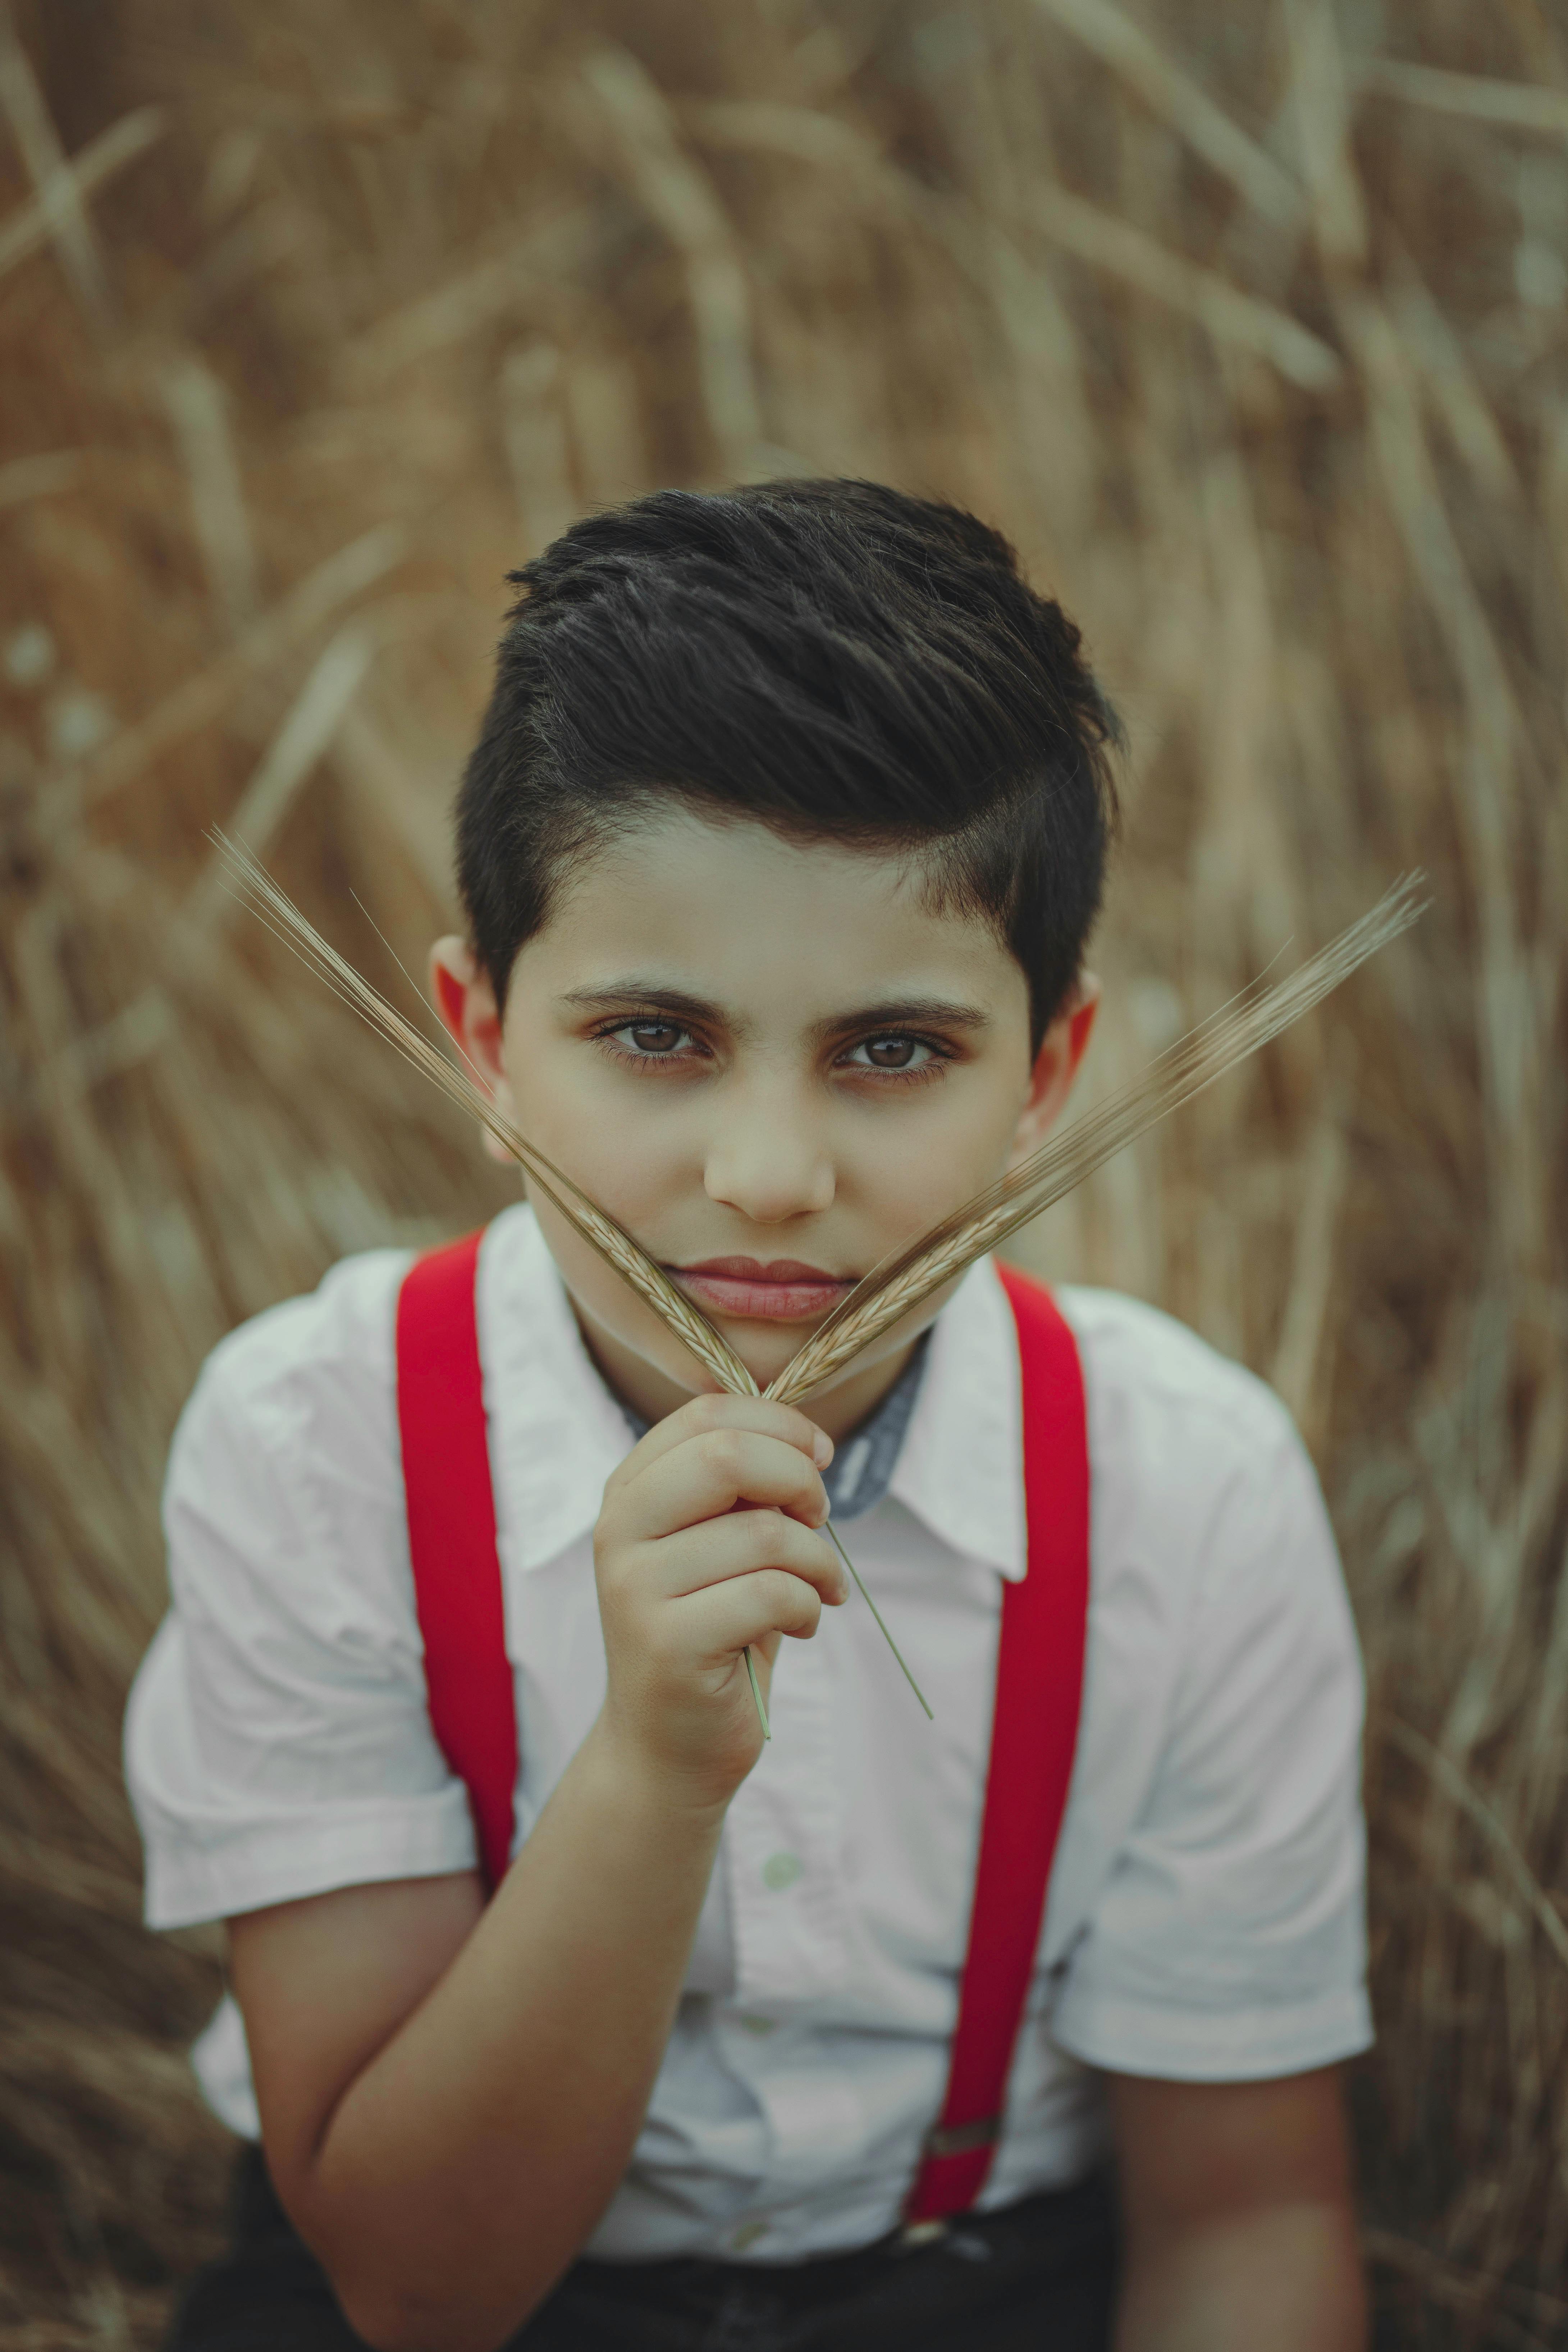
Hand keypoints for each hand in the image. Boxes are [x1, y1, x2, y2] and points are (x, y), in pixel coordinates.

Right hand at [591, 1394, 845, 1806]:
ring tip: (819, 1590)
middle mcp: (618, 1530)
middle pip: (726, 1454)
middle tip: (820, 1518)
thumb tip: (804, 1444)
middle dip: (799, 1480)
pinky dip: (807, 1607)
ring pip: (764, 1534)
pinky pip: (770, 1595)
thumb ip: (744, 1491)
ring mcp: (634, 1588)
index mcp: (630, 1492)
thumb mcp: (723, 1547)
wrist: (668, 1749)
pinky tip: (800, 1626)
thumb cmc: (712, 1634)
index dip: (779, 1424)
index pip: (705, 1414)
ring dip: (819, 1561)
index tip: (819, 1458)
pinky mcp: (666, 1644)